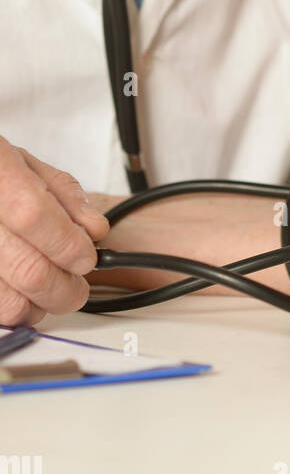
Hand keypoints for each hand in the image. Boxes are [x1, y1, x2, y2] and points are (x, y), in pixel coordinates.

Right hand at [0, 137, 109, 325]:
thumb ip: (65, 193)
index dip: (68, 244)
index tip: (87, 257)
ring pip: (11, 303)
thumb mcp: (27, 164)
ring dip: (41, 305)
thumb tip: (94, 230)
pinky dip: (16, 308)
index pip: (35, 218)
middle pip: (28, 271)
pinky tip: (23, 294)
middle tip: (78, 287)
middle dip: (67, 288)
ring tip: (50, 292)